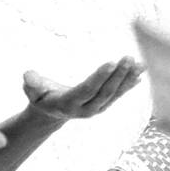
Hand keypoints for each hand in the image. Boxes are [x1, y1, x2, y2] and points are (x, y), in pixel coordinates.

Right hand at [23, 58, 143, 121]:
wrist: (51, 112)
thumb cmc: (40, 96)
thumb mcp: (32, 91)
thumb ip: (32, 84)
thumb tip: (28, 76)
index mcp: (69, 104)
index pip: (87, 90)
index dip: (100, 77)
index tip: (111, 62)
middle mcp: (86, 109)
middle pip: (105, 92)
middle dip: (118, 75)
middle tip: (129, 58)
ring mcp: (97, 109)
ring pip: (116, 94)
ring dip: (128, 78)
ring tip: (140, 63)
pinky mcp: (104, 105)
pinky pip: (119, 94)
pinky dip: (130, 83)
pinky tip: (141, 72)